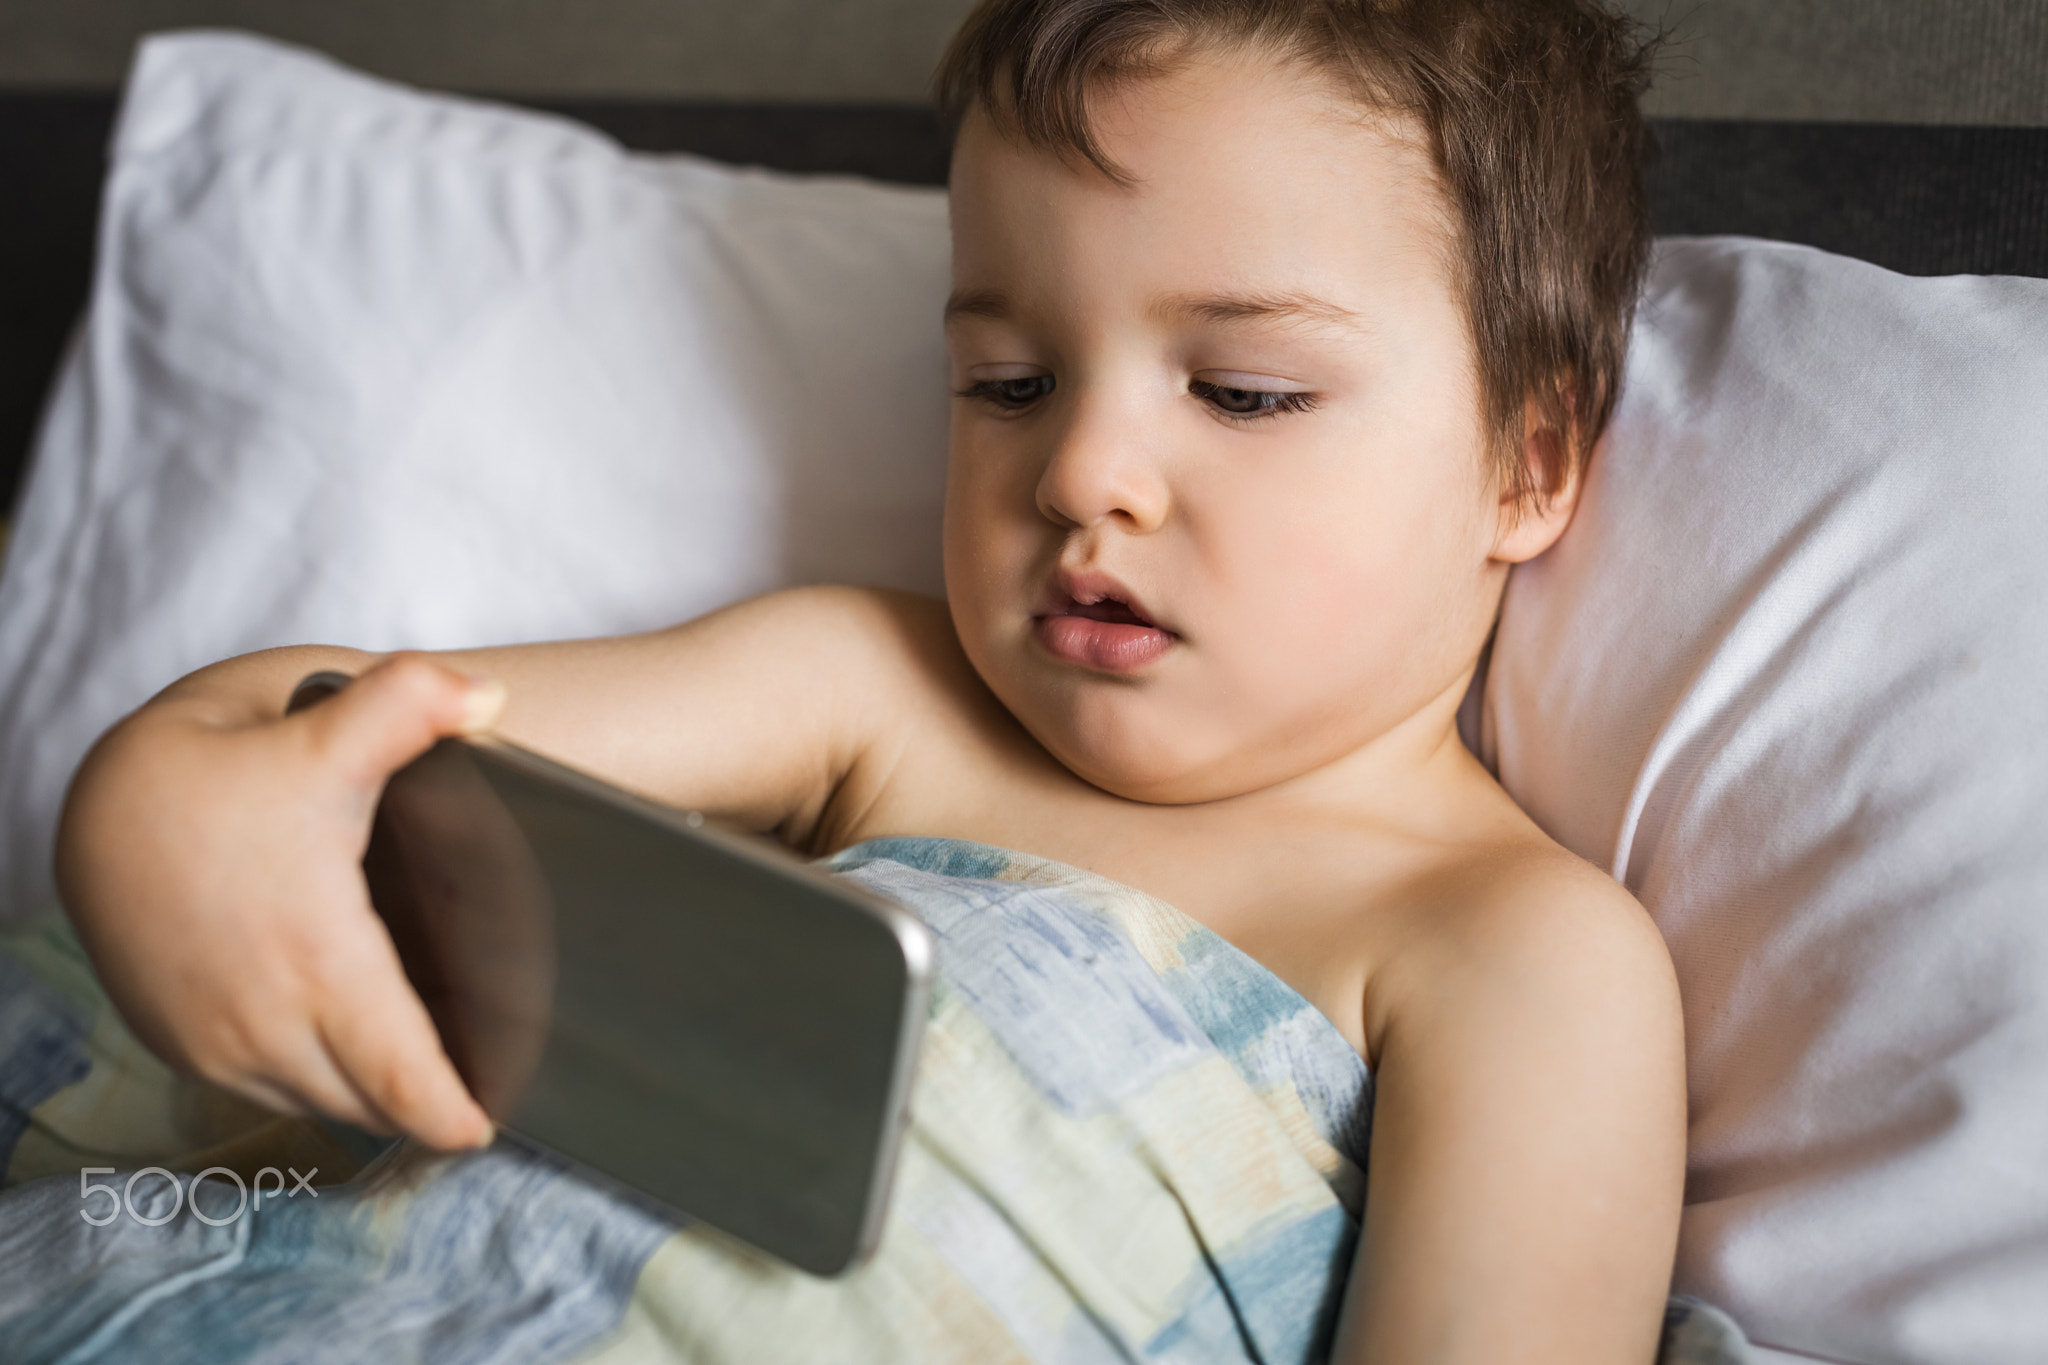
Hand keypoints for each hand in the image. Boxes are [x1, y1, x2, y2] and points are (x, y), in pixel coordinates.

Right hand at [56, 653, 505, 1149]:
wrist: (103, 803)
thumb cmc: (224, 775)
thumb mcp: (324, 733)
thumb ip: (411, 703)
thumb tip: (488, 695)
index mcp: (315, 959)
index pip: (396, 1075)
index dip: (446, 1113)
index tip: (485, 1129)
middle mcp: (263, 1018)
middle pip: (369, 1103)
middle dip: (426, 1110)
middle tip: (483, 1094)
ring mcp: (217, 1042)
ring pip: (320, 1101)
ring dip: (373, 1098)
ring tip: (429, 1079)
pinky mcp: (184, 1046)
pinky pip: (271, 1090)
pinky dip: (320, 1083)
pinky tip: (355, 1058)